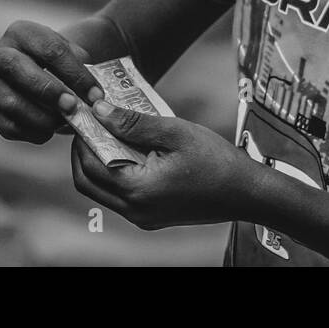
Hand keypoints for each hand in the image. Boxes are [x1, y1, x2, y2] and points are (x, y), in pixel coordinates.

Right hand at [0, 19, 105, 143]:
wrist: (40, 70)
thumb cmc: (60, 62)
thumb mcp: (72, 54)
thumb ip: (82, 71)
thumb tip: (92, 99)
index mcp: (21, 32)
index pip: (49, 50)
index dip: (75, 74)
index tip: (96, 95)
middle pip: (17, 69)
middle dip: (49, 91)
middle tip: (73, 107)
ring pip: (10, 103)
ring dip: (41, 117)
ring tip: (63, 121)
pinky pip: (9, 126)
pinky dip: (33, 133)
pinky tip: (50, 130)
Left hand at [69, 100, 257, 228]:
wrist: (246, 193)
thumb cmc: (216, 161)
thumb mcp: (175, 132)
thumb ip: (134, 123)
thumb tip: (100, 110)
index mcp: (137, 190)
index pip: (90, 165)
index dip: (81, 137)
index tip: (84, 113)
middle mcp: (134, 210)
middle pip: (88, 182)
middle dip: (83, 151)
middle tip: (91, 123)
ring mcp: (142, 217)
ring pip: (102, 191)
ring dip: (99, 162)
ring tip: (110, 131)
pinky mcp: (152, 216)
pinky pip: (121, 195)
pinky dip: (116, 172)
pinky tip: (129, 149)